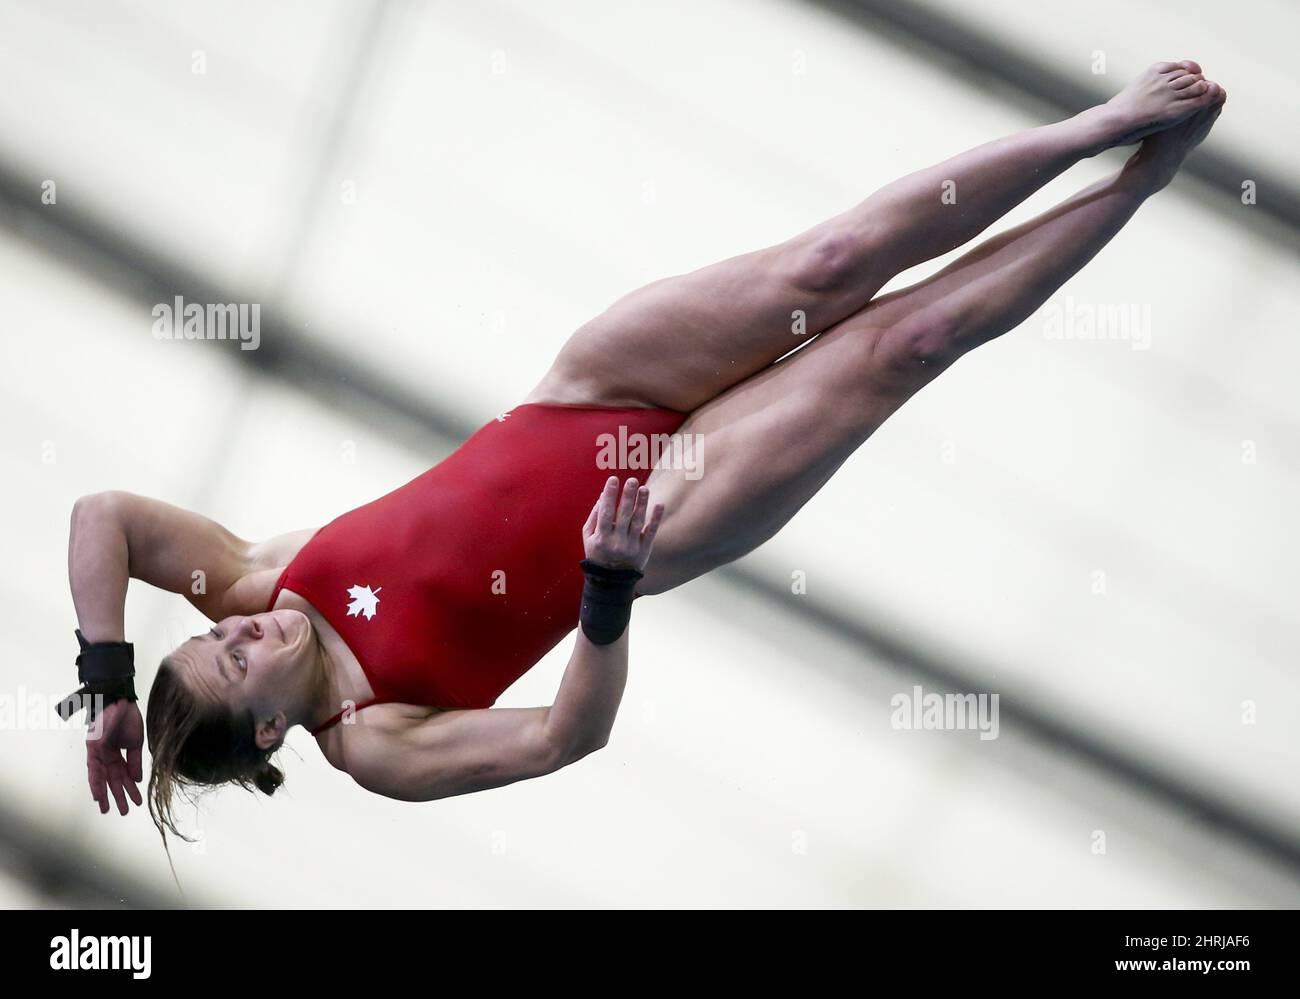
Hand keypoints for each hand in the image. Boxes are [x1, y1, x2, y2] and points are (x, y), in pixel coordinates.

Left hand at [87, 699, 143, 814]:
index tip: (136, 802)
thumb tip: (137, 780)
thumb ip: (135, 762)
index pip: (123, 775)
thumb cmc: (128, 717)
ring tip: (108, 808)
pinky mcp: (92, 747)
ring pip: (100, 777)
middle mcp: (105, 755)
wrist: (122, 700)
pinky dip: (96, 781)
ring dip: (104, 793)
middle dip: (117, 795)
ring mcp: (97, 752)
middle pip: (111, 779)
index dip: (129, 789)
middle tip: (121, 811)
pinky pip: (93, 767)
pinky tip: (99, 793)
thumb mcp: (136, 743)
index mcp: (116, 753)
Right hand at [582, 476, 663, 572]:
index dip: (610, 496)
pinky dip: (656, 519)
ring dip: (642, 504)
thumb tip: (603, 495)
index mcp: (601, 538)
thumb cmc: (597, 554)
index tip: (613, 480)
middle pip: (624, 516)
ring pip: (638, 522)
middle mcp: (617, 542)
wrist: (611, 581)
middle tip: (632, 480)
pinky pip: (651, 532)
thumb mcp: (589, 538)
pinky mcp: (644, 550)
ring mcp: (632, 546)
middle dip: (628, 496)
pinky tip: (659, 505)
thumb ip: (594, 517)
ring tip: (644, 489)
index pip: (606, 513)